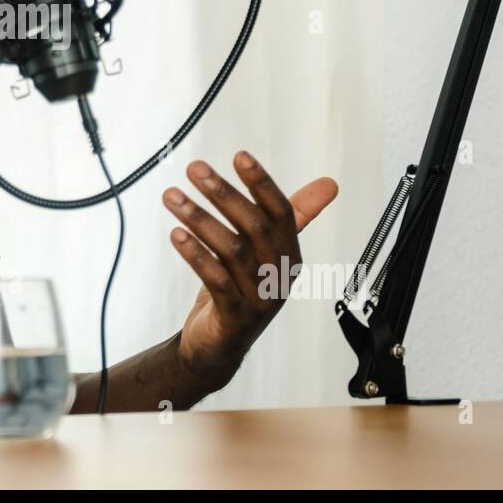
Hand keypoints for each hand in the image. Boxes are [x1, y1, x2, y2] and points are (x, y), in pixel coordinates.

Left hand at [162, 151, 337, 387]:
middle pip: (255, 226)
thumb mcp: (264, 252)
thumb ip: (291, 217)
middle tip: (195, 168)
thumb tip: (330, 184)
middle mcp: (280, 276)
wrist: (217, 347)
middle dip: (223, 193)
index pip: (281, 212)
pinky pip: (217, 281)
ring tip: (172, 196)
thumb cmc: (241, 290)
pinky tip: (176, 234)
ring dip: (200, 219)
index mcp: (290, 255)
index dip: (261, 183)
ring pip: (232, 250)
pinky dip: (196, 255)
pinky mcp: (236, 318)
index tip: (239, 155)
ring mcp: (260, 299)